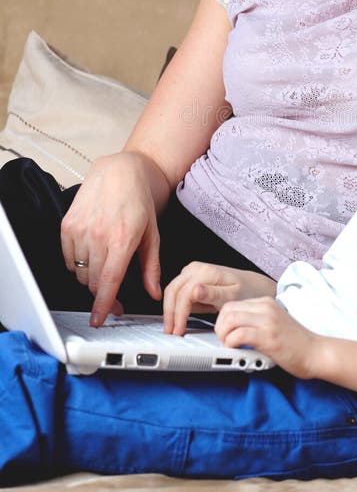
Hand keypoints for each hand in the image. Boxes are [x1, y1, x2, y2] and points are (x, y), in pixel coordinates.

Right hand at [61, 151, 167, 324]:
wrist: (120, 171)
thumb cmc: (139, 200)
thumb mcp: (153, 234)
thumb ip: (152, 267)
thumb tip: (154, 292)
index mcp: (122, 239)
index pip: (108, 281)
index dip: (103, 305)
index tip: (99, 319)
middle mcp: (98, 235)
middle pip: (93, 282)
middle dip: (102, 293)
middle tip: (113, 294)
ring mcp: (80, 229)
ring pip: (79, 272)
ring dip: (90, 277)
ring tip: (104, 265)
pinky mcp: (67, 225)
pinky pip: (68, 259)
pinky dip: (77, 263)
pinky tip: (91, 253)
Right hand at [163, 262, 275, 334]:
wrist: (253, 286)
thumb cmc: (245, 291)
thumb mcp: (232, 296)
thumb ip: (213, 294)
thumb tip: (195, 291)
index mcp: (206, 272)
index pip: (183, 294)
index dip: (178, 314)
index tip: (178, 330)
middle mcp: (196, 268)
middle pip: (173, 291)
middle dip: (170, 313)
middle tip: (171, 332)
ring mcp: (193, 271)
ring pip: (172, 291)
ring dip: (170, 310)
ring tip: (173, 328)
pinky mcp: (191, 278)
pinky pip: (178, 291)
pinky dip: (175, 305)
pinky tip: (178, 318)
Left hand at [215, 296, 320, 376]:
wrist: (316, 352)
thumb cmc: (296, 343)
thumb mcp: (274, 323)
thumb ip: (256, 321)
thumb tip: (232, 329)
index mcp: (266, 302)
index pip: (233, 304)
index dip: (222, 320)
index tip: (224, 333)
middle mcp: (266, 308)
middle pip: (228, 310)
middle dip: (219, 327)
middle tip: (224, 341)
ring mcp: (268, 321)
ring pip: (230, 319)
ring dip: (223, 335)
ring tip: (228, 346)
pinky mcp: (269, 337)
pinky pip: (239, 334)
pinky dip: (231, 343)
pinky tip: (236, 350)